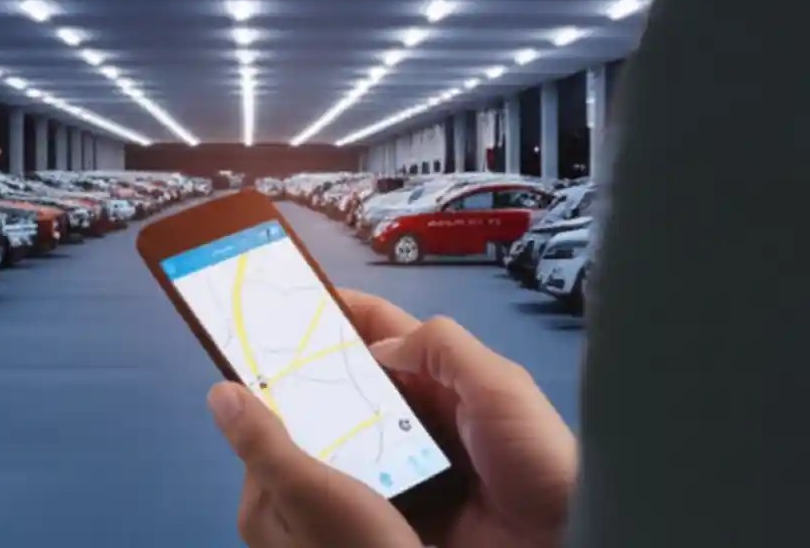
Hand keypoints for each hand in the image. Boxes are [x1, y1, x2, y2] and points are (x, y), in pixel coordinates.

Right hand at [207, 288, 577, 547]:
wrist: (562, 541)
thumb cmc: (535, 455)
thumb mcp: (499, 385)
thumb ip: (443, 349)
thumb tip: (374, 345)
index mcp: (444, 376)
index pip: (383, 331)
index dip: (341, 311)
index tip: (291, 301)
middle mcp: (421, 413)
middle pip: (355, 381)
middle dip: (312, 369)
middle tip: (262, 363)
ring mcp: (410, 461)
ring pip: (349, 432)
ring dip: (312, 423)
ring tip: (265, 412)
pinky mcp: (404, 505)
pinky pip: (357, 483)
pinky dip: (328, 474)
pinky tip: (295, 466)